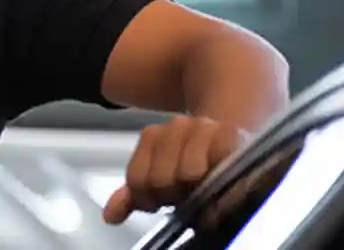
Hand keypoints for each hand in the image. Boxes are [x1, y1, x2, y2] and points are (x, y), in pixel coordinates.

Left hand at [102, 115, 247, 224]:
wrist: (233, 141)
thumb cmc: (193, 165)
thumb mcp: (158, 179)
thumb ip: (134, 195)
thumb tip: (110, 217)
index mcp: (152, 135)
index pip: (137, 180)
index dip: (148, 199)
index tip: (162, 200)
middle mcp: (177, 126)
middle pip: (160, 179)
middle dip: (173, 194)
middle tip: (187, 193)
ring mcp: (203, 127)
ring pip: (188, 173)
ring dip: (197, 189)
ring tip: (205, 188)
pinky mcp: (231, 134)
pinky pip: (217, 166)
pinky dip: (218, 182)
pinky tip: (222, 183)